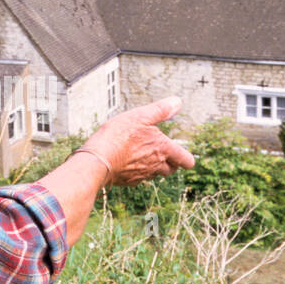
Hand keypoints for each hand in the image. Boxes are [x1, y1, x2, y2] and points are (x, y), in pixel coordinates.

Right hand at [78, 96, 194, 186]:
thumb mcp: (140, 116)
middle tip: (163, 154)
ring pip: (155, 174)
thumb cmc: (118, 136)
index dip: (186, 158)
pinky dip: (136, 171)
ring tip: (143, 155)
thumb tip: (178, 102)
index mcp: (163, 149)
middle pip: (172, 169)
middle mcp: (157, 165)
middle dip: (171, 162)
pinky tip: (127, 162)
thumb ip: (160, 110)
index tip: (183, 155)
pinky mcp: (129, 181)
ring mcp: (143, 175)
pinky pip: (138, 178)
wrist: (98, 161)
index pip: (186, 160)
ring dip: (153, 166)